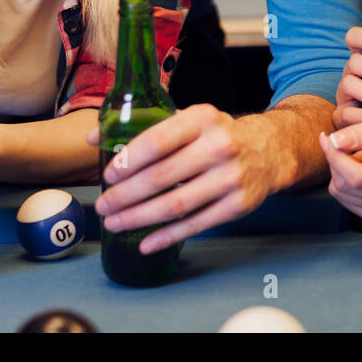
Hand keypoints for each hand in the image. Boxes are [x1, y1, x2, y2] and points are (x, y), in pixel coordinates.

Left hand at [87, 104, 270, 253]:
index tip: (108, 175)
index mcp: (203, 118)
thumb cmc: (217, 134)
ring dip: (139, 217)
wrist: (269, 149)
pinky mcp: (238, 204)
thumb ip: (143, 125)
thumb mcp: (188, 119)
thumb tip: (93, 135)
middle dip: (125, 195)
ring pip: (176, 204)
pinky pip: (196, 224)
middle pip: (162, 177)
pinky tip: (146, 243)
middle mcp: (220, 146)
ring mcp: (231, 177)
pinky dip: (167, 236)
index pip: (157, 141)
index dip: (128, 161)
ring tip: (115, 223)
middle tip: (104, 205)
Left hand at [319, 112, 361, 220]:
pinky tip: (359, 169)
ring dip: (339, 169)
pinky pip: (342, 197)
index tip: (328, 137)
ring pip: (339, 191)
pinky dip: (343, 180)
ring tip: (360, 155)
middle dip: (337, 159)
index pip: (357, 176)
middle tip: (349, 141)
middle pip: (345, 184)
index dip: (336, 156)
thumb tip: (335, 141)